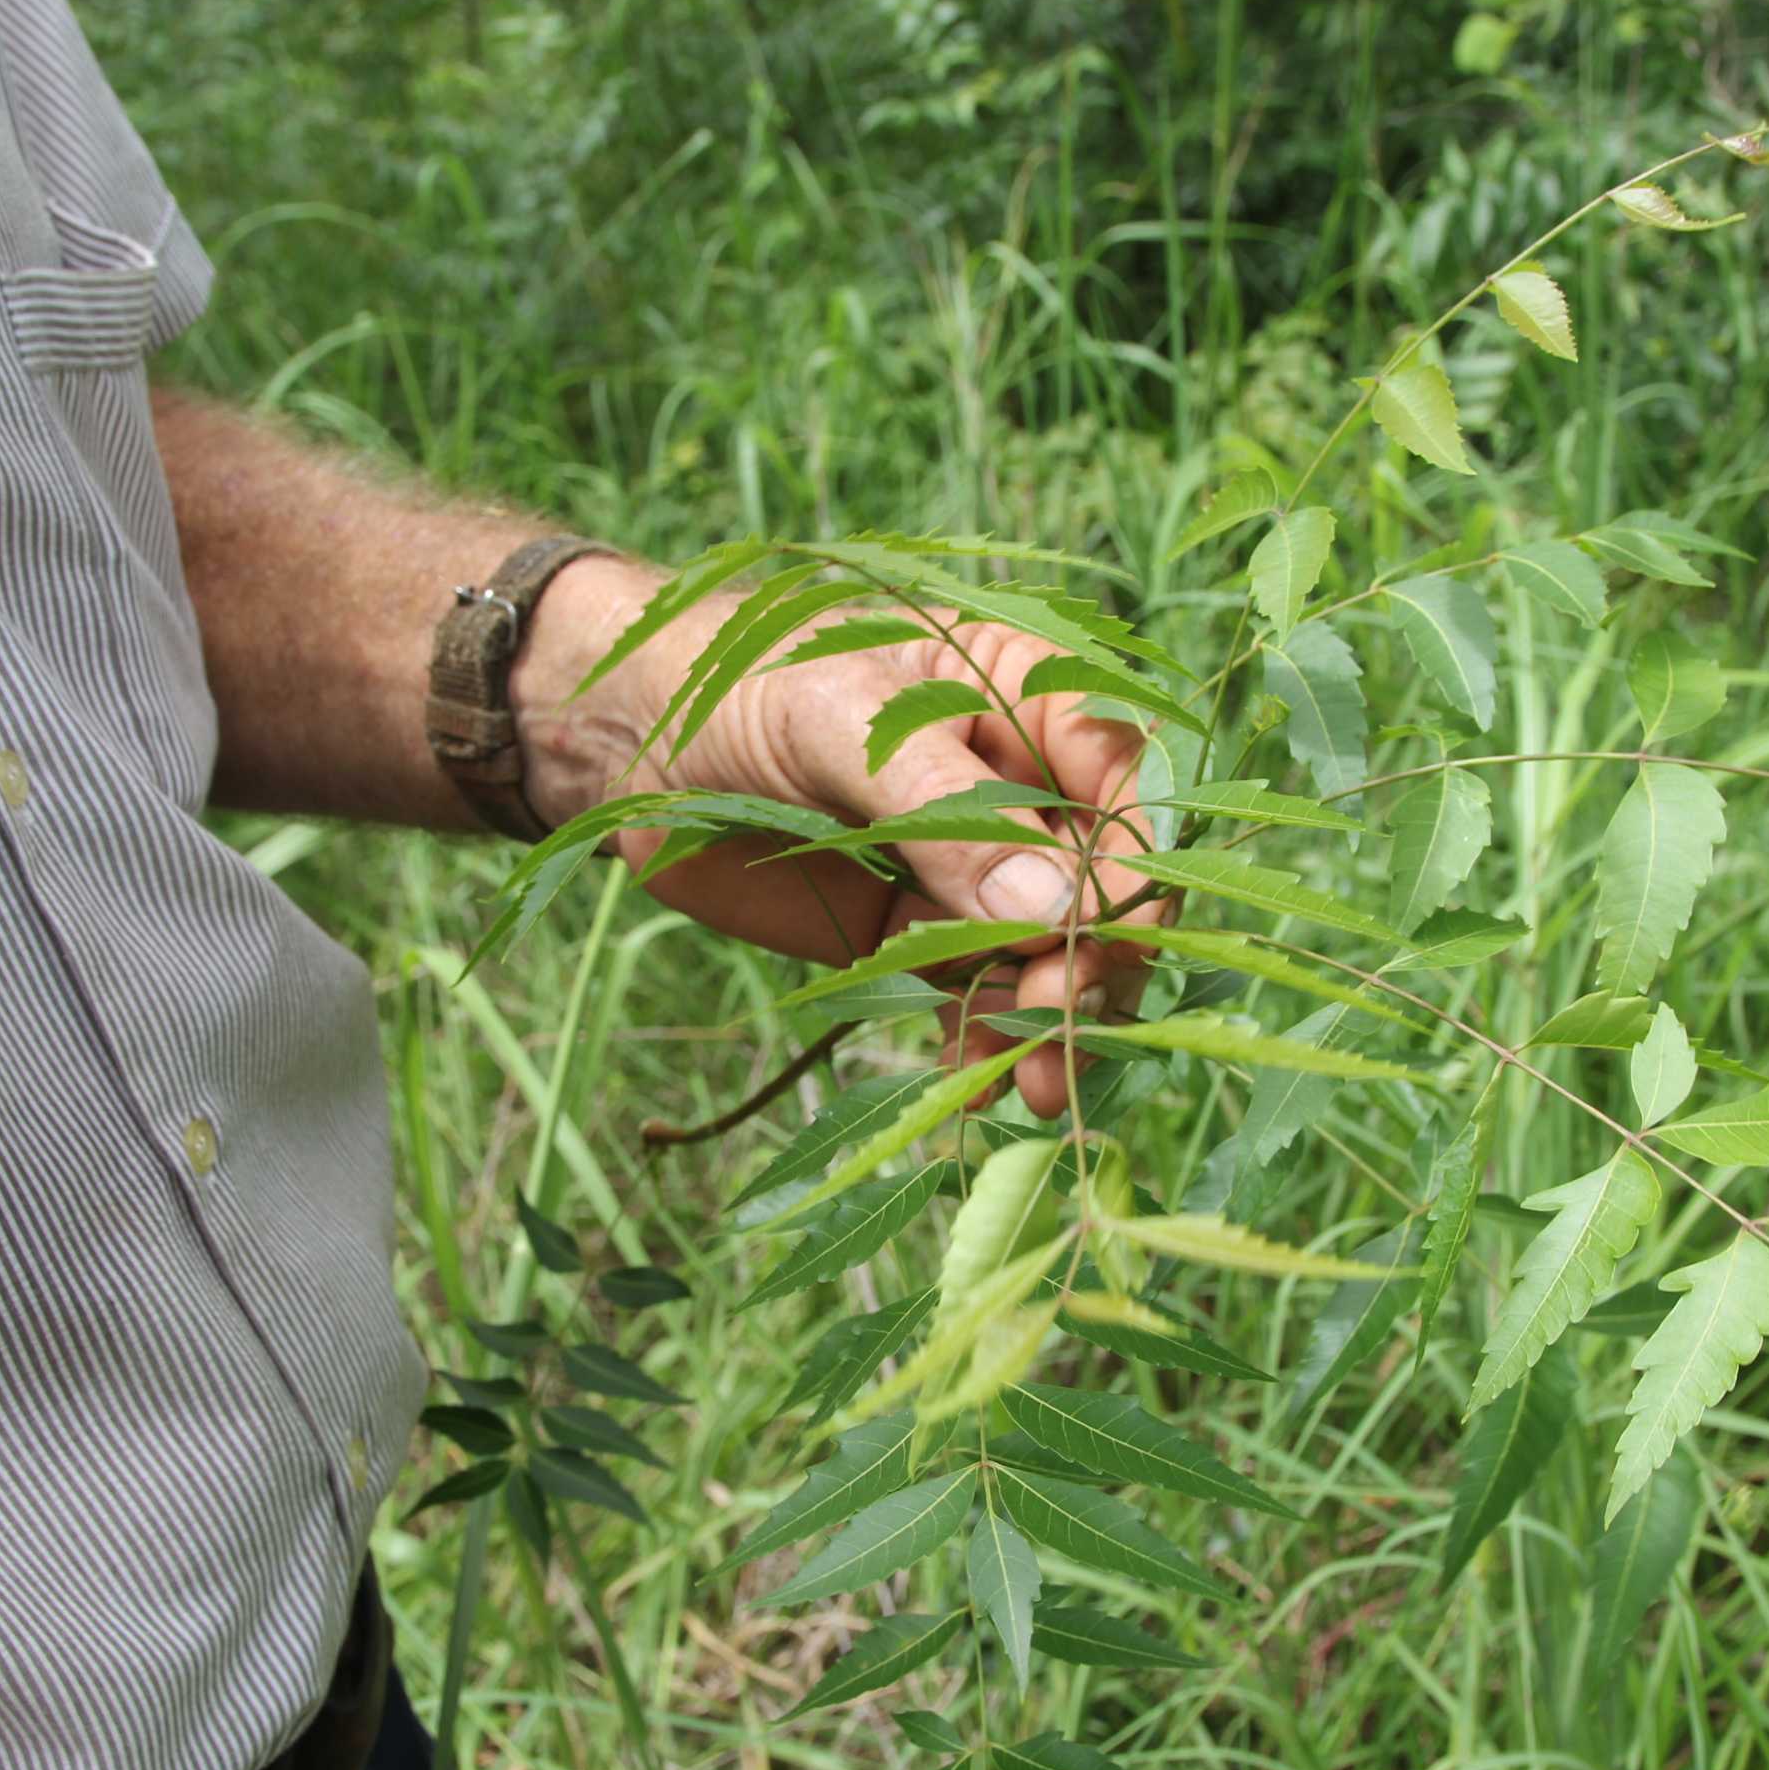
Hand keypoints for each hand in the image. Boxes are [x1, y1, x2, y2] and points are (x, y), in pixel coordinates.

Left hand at [518, 559, 1161, 1117]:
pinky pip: (977, 996)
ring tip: (1037, 1086)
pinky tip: (979, 1082)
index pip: (1124, 785)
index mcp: (1028, 701)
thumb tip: (1051, 909)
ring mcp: (976, 870)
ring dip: (1051, 1022)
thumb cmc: (744, 683)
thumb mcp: (844, 726)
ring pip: (1049, 955)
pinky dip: (985, 1042)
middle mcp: (1022, 790)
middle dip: (1091, 962)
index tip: (1106, 940)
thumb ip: (947, 813)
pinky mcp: (920, 936)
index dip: (1132, 865)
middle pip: (1100, 887)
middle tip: (1059, 1026)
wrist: (636, 741)